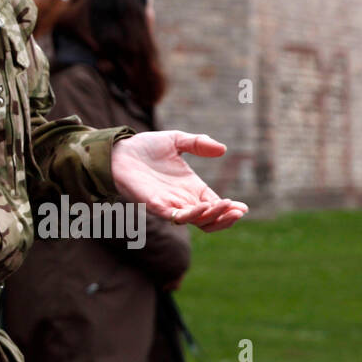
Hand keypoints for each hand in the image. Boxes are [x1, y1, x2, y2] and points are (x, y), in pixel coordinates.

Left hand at [111, 131, 246, 232]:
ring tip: (225, 206)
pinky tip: (203, 207)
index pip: (215, 205)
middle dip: (225, 218)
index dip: (229, 209)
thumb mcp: (176, 140)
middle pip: (209, 219)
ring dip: (212, 217)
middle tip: (237, 210)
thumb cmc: (146, 147)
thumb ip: (198, 143)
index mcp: (191, 188)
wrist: (119, 149)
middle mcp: (182, 199)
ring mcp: (168, 203)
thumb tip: (222, 149)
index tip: (242, 208)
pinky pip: (174, 216)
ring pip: (195, 221)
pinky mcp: (154, 204)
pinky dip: (191, 215)